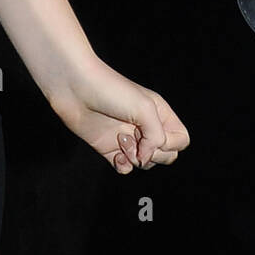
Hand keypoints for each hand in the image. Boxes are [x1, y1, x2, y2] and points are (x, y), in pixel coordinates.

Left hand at [47, 57, 189, 173]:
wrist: (74, 87)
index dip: (171, 144)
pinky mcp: (108, 147)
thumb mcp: (144, 108)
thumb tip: (146, 159)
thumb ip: (156, 137)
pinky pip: (125, 168)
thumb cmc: (111, 91)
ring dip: (135, 158)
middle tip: (135, 138)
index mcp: (159, 113)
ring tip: (120, 139)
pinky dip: (123, 167)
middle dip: (153, 154)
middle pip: (166, 155)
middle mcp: (145, 126)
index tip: (153, 135)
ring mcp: (127, 138)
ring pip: (146, 163)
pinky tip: (115, 157)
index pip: (180, 140)